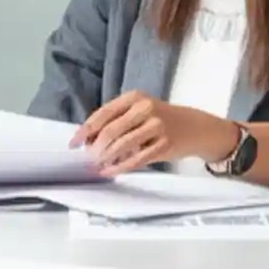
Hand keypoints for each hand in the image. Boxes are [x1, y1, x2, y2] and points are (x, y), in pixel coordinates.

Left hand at [71, 91, 237, 176]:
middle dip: (95, 147)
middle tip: (87, 158)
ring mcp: (156, 127)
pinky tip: (110, 172)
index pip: (103, 113)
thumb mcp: (138, 110)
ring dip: (106, 159)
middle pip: (111, 130)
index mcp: (134, 97)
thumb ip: (115, 121)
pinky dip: (120, 167)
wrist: (194, 127)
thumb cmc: (159, 118)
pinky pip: (136, 159)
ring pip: (122, 146)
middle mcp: (145, 109)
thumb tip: (88, 141)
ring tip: (97, 166)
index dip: (86, 130)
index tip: (74, 144)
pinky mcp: (164, 145)